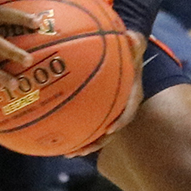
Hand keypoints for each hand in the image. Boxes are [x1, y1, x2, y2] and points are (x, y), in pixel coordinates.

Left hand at [76, 33, 146, 154]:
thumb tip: (134, 37)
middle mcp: (121, 107)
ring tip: (67, 153)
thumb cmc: (129, 46)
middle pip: (110, 130)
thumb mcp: (135, 41)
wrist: (126, 50)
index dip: (120, 121)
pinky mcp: (97, 108)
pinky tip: (55, 134)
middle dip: (96, 142)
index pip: (129, 111)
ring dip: (83, 143)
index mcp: (132, 95)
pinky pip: (86, 120)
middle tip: (81, 151)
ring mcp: (109, 110)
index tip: (110, 130)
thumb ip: (135, 41)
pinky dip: (73, 128)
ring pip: (97, 131)